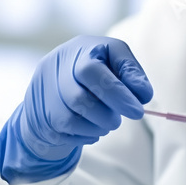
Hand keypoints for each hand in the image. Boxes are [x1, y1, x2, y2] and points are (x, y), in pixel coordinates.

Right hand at [0, 36, 152, 183]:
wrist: (58, 79)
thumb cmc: (96, 66)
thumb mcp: (115, 57)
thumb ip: (131, 71)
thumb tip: (143, 95)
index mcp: (77, 50)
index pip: (91, 72)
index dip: (117, 93)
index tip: (138, 110)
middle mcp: (55, 70)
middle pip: (78, 100)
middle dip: (107, 114)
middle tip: (125, 118)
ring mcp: (44, 93)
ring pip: (70, 120)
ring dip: (99, 126)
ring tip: (110, 121)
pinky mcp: (42, 115)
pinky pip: (65, 133)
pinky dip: (87, 134)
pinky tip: (95, 127)